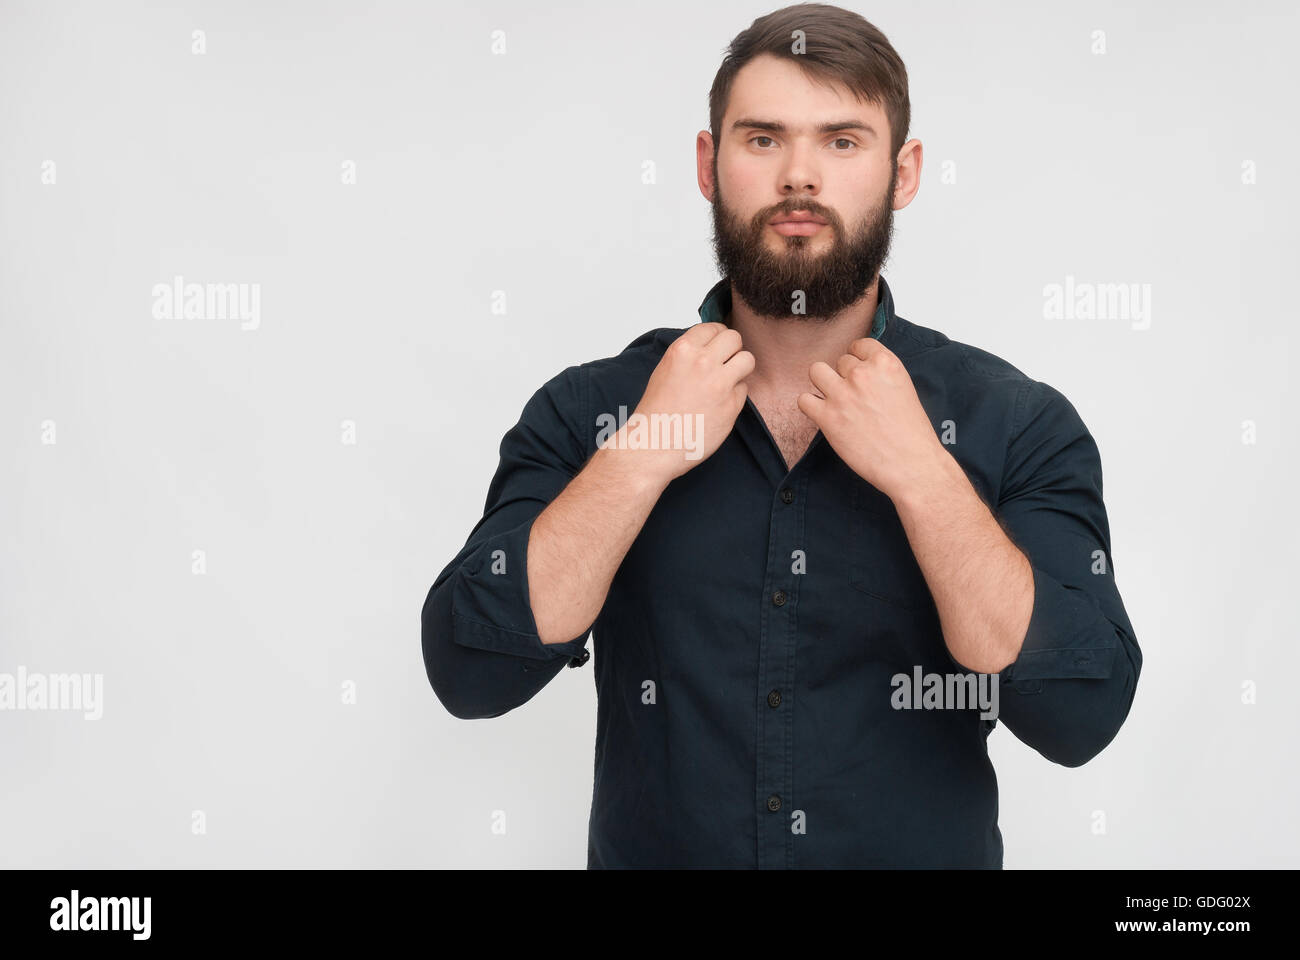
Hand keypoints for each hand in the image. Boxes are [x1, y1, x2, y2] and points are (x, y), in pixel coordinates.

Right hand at [604, 322, 753, 483]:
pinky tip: (720, 405)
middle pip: (734, 338)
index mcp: (683, 350)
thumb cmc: (657, 412)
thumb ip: (689, 355)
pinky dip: (736, 395)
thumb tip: (710, 346)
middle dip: (732, 350)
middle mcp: (703, 362)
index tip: (717, 347)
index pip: (713, 327)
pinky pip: (744, 389)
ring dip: (741, 368)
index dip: (717, 337)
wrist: (654, 444)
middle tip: (725, 364)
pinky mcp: (732, 404)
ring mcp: (720, 383)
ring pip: (747, 359)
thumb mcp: (665, 370)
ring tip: (728, 381)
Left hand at [796, 337, 946, 501]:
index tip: (861, 375)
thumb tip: (859, 370)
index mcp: (885, 363)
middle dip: (845, 377)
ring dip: (823, 384)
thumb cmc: (911, 433)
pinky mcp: (827, 417)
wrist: (911, 464)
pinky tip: (824, 416)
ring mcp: (842, 394)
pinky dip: (811, 406)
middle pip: (839, 361)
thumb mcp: (903, 388)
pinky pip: (804, 400)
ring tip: (835, 401)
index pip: (859, 345)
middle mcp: (862, 374)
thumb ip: (880, 375)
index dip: (858, 360)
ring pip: (816, 371)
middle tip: (854, 399)